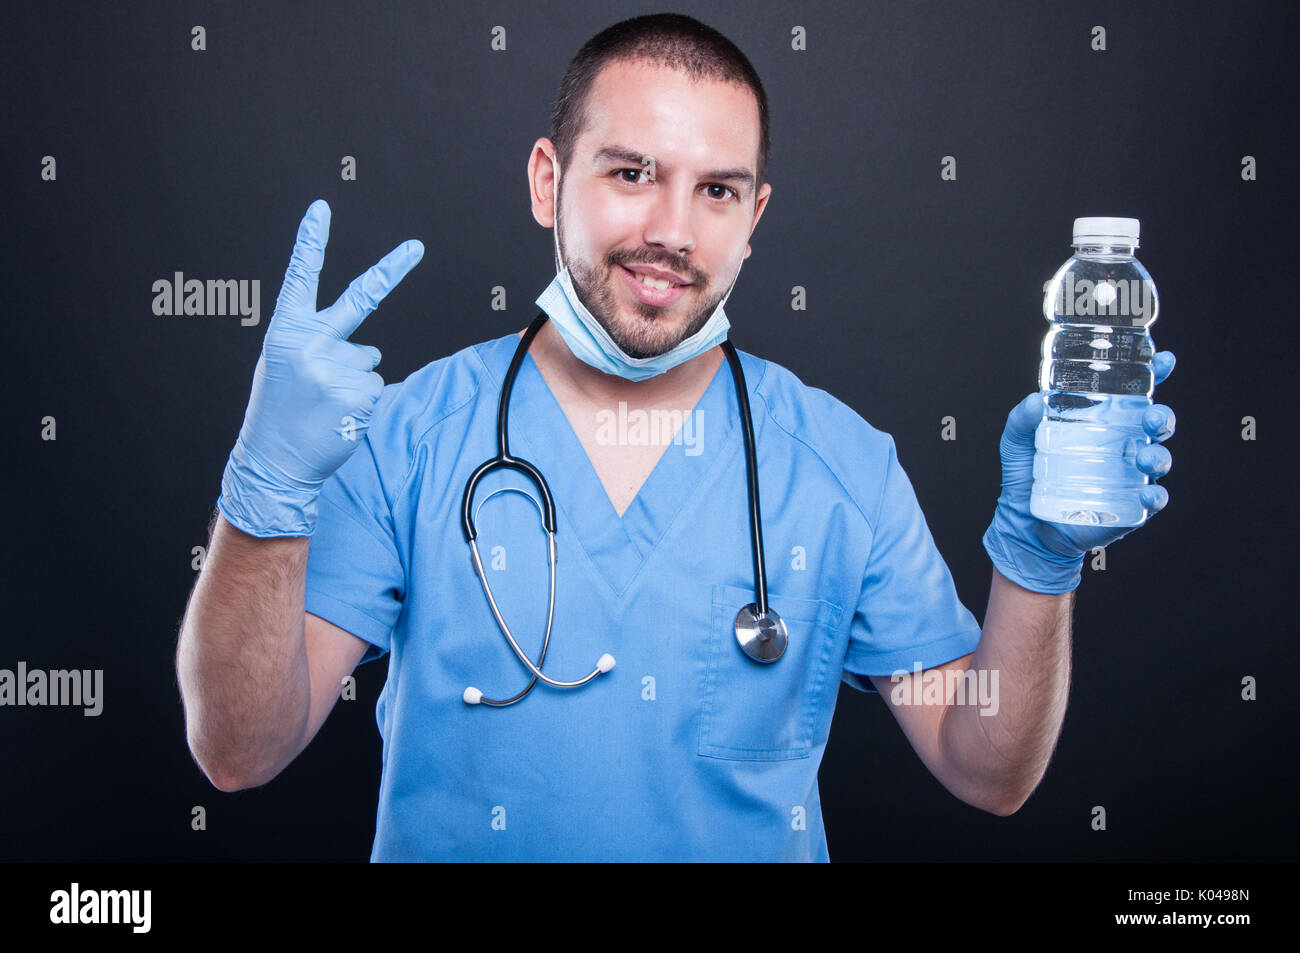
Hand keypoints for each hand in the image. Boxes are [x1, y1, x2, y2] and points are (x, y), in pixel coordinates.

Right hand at [217, 200, 423, 536]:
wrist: (272, 461)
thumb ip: (321, 345)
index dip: (310, 242)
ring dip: (354, 382)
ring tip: (324, 404)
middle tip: (418, 245)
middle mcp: (309, 342)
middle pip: (359, 298)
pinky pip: (375, 386)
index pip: (300, 277)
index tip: (321, 209)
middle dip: (392, 268)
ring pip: (369, 362)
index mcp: (285, 331)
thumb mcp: (286, 367)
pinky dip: (362, 403)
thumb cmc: (280, 411)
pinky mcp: (356, 392)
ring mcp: (333, 367)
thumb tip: (371, 350)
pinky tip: (337, 416)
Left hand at [981, 351, 1176, 592]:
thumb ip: (1022, 419)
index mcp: (1104, 422)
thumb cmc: (1027, 475)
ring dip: (1159, 454)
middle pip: (1155, 423)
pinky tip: (1147, 493)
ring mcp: (1128, 475)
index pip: (1135, 394)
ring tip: (1144, 456)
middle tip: (1151, 417)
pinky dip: (1155, 496)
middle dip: (1162, 416)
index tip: (1164, 360)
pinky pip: (1152, 499)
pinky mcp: (1128, 505)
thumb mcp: (1018, 442)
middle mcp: (1122, 444)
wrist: (1023, 522)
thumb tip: (1036, 400)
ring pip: (1158, 458)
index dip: (1155, 375)